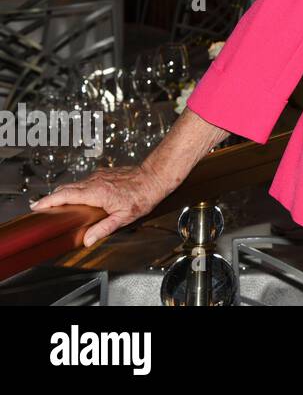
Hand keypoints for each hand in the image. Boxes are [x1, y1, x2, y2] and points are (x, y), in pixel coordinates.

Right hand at [29, 165, 171, 247]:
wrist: (155, 177)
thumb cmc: (142, 196)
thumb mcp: (123, 217)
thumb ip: (103, 228)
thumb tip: (87, 240)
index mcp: (97, 192)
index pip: (66, 195)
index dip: (49, 200)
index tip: (37, 206)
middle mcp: (95, 181)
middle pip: (66, 188)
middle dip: (51, 198)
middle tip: (41, 207)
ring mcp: (99, 175)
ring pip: (75, 184)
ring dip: (63, 193)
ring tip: (55, 205)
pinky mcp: (103, 173)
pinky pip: (84, 181)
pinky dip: (76, 189)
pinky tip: (77, 197)